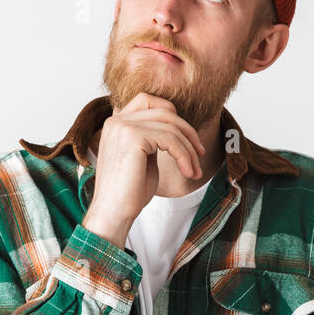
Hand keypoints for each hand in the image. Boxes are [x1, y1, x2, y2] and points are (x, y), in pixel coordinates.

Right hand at [83, 92, 206, 246]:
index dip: (173, 116)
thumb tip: (177, 130)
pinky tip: (188, 173)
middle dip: (188, 132)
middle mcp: (117, 120)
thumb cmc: (130, 192)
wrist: (113, 213)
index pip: (149, 101)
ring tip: (194, 171)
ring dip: (189, 149)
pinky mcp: (133, 137)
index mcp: (116, 123)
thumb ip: (154, 140)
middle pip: (164, 111)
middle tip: (199, 154)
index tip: (188, 141)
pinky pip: (171, 139)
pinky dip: (184, 156)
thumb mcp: (143, 159)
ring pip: (171, 126)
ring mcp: (123, 127)